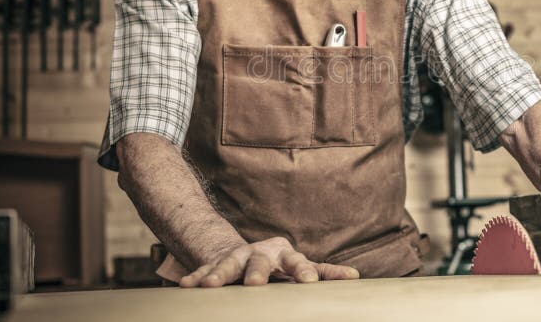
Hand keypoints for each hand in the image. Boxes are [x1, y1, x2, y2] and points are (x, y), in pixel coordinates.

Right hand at [179, 237, 359, 286]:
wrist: (252, 253)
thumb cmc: (285, 264)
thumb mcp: (303, 266)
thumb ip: (326, 273)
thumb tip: (356, 278)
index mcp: (286, 255)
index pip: (297, 262)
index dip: (303, 271)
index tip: (308, 282)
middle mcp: (261, 253)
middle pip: (259, 261)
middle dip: (257, 272)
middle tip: (256, 284)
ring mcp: (237, 257)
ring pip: (228, 264)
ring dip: (219, 275)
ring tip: (211, 286)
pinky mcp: (217, 264)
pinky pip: (205, 270)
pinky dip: (196, 277)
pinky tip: (185, 286)